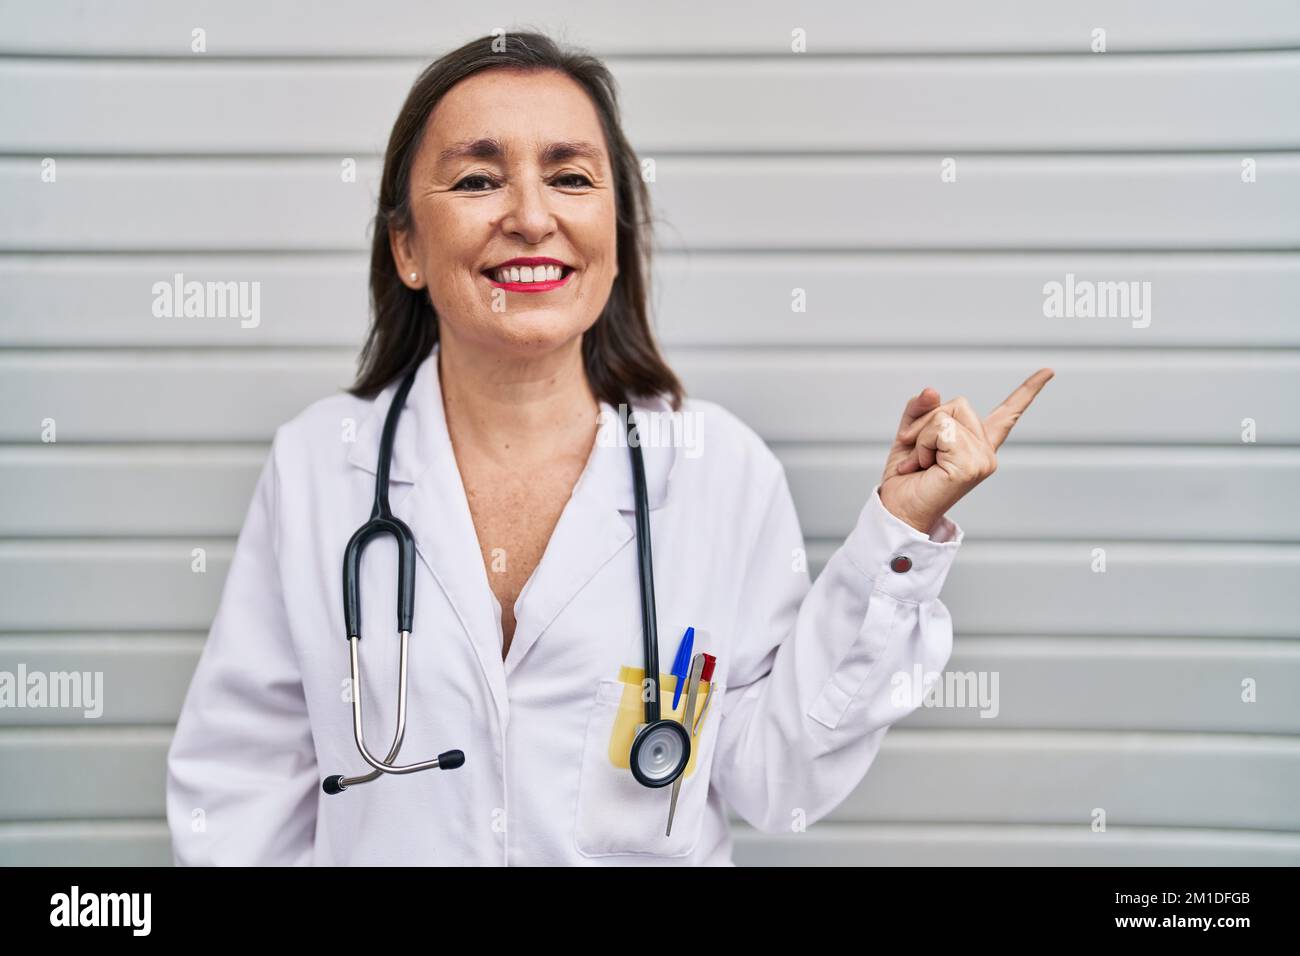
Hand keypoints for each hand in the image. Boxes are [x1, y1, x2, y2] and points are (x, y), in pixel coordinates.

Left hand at [878, 369, 1054, 534]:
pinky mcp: (971, 466)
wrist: (898, 509)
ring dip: (921, 436)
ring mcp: (982, 459)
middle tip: (917, 453)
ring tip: (921, 462)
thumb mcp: (911, 433)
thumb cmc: (906, 477)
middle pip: (958, 404)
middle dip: (926, 421)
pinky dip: (923, 445)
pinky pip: (941, 430)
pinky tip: (923, 466)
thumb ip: (922, 409)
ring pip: (945, 416)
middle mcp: (985, 452)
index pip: (1007, 414)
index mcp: (976, 444)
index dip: (1028, 391)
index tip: (1049, 371)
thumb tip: (932, 390)